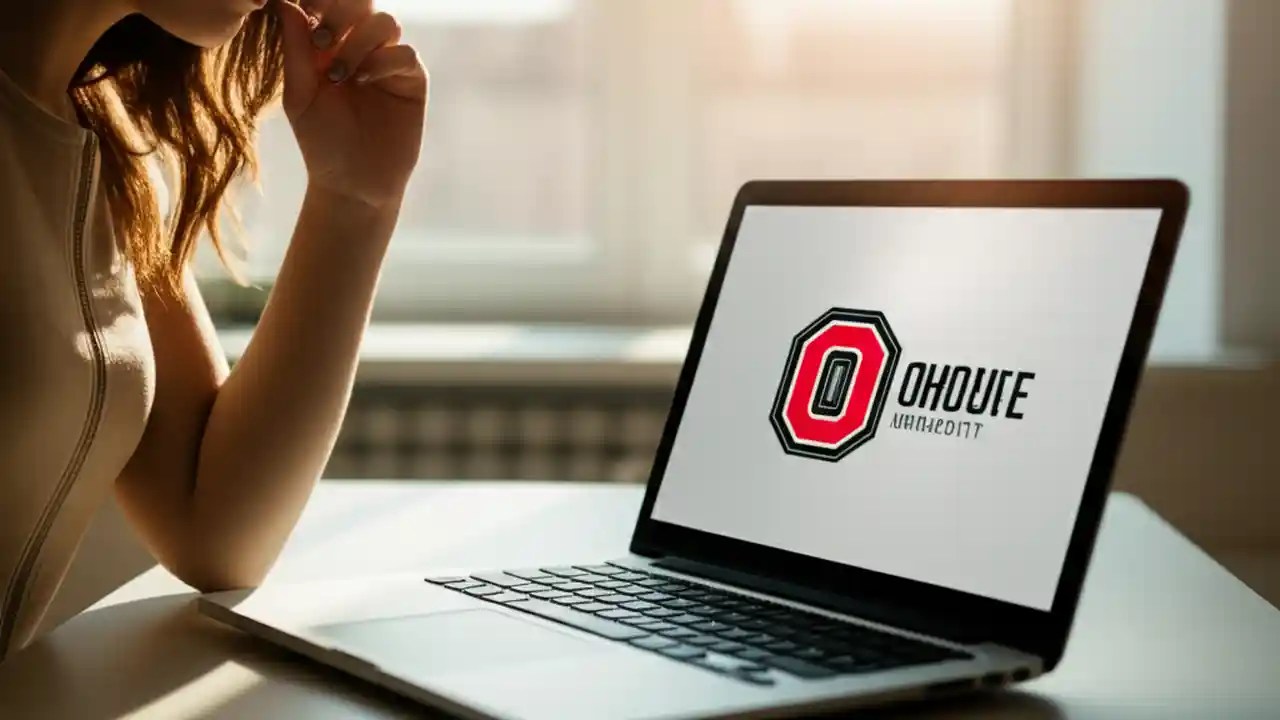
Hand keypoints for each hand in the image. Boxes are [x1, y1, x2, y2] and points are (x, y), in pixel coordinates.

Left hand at [277, 0, 427, 209]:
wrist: (353, 183)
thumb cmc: (322, 140)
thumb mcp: (299, 93)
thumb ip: (294, 48)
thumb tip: (283, 2)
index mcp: (332, 43)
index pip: (331, 3)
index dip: (321, 1)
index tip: (306, 13)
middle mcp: (362, 46)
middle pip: (362, 1)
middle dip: (341, 12)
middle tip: (322, 40)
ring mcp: (389, 61)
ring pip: (386, 22)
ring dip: (360, 41)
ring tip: (341, 74)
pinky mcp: (412, 80)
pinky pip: (406, 53)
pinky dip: (383, 61)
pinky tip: (363, 82)